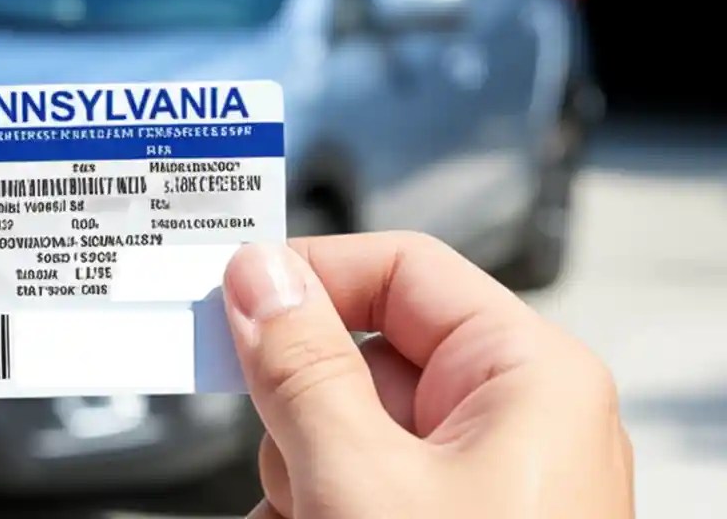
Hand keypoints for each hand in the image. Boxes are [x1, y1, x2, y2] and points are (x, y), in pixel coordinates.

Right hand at [223, 233, 632, 518]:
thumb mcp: (361, 478)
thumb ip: (302, 369)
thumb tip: (259, 277)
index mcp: (530, 377)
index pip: (402, 268)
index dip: (311, 275)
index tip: (232, 298)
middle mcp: (520, 421)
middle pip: (363, 359)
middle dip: (301, 413)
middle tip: (289, 465)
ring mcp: (490, 483)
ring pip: (351, 431)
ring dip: (301, 473)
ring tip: (304, 516)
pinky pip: (368, 484)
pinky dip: (321, 505)